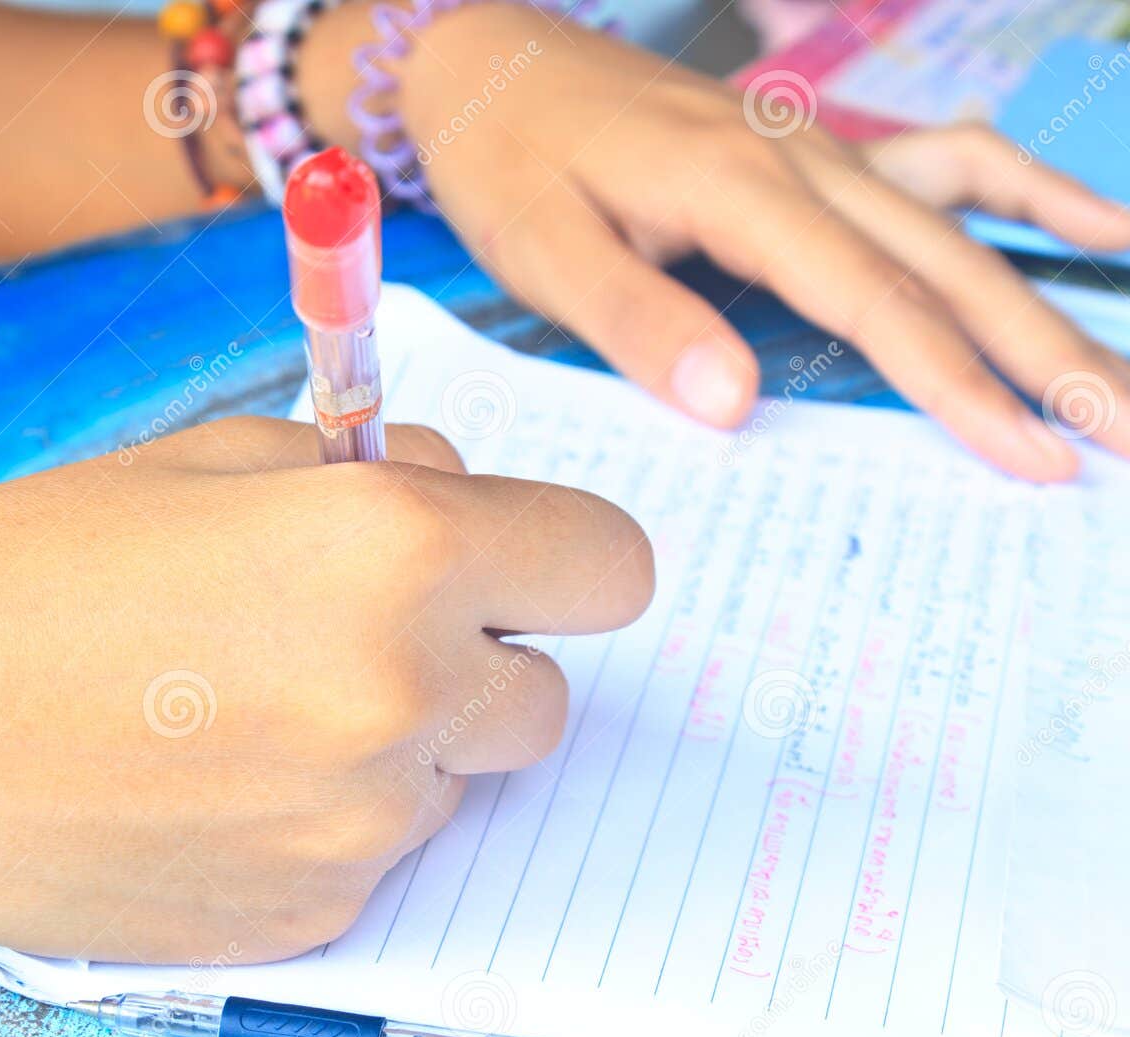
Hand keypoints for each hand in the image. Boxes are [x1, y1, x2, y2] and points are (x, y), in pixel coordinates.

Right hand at [0, 417, 652, 962]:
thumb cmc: (29, 565)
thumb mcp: (210, 455)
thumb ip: (370, 474)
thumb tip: (461, 500)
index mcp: (397, 555)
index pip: (611, 567)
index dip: (564, 557)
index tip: (520, 562)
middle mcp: (405, 701)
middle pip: (545, 696)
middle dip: (477, 659)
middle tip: (355, 632)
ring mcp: (361, 829)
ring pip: (457, 781)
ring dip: (398, 743)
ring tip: (249, 710)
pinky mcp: (310, 919)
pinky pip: (377, 855)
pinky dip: (328, 819)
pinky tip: (211, 782)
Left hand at [390, 5, 1129, 480]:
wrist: (487, 65)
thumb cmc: (507, 159)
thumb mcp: (544, 248)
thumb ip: (640, 321)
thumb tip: (735, 403)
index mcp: (740, 188)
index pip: (874, 300)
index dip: (957, 384)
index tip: (1031, 454)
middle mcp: (801, 159)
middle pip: (947, 263)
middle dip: (1042, 355)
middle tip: (1120, 435)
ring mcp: (816, 148)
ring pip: (960, 223)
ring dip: (1045, 296)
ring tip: (1115, 373)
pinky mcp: (811, 151)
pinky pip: (943, 162)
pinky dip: (1024, 192)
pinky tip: (1099, 225)